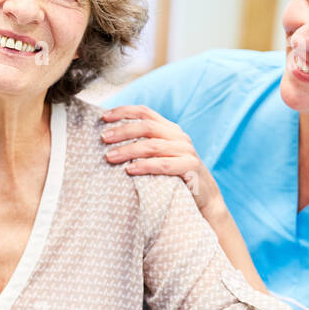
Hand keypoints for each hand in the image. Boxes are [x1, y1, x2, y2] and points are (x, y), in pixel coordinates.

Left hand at [100, 105, 225, 220]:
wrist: (205, 197)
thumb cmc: (174, 177)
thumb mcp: (159, 156)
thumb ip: (142, 145)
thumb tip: (109, 140)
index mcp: (169, 129)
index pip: (145, 112)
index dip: (124, 111)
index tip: (103, 117)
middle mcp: (178, 136)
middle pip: (147, 126)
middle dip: (123, 131)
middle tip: (104, 138)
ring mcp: (186, 151)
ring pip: (153, 146)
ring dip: (129, 150)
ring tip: (110, 157)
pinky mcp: (190, 167)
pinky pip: (164, 165)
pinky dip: (145, 166)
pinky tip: (129, 170)